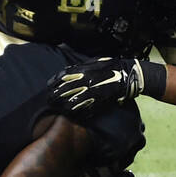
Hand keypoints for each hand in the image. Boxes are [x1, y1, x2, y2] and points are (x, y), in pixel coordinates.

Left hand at [48, 58, 164, 115]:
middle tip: (48, 100)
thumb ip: (80, 67)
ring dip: (64, 106)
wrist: (127, 75)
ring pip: (74, 101)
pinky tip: (71, 115)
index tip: (48, 86)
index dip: (54, 82)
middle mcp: (87, 81)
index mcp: (85, 70)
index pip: (64, 76)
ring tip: (56, 109)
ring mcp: (93, 92)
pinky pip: (86, 108)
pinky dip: (78, 112)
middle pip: (66, 90)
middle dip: (55, 96)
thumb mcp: (93, 61)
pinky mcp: (100, 101)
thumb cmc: (110, 65)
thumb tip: (67, 72)